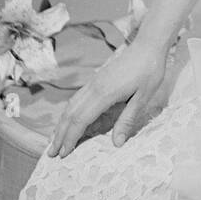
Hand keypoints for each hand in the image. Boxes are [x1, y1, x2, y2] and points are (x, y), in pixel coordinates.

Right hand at [47, 40, 168, 157]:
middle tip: (51, 154)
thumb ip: (128, 120)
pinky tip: (68, 120)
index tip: (64, 154)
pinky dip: (68, 113)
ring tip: (54, 141)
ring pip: (70, 106)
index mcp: (104, 94)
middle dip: (59, 135)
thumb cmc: (149, 70)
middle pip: (70, 114)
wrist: (148, 45)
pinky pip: (76, 99)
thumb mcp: (143, 97)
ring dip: (60, 124)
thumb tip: (116, 144)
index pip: (80, 120)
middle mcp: (93, 88)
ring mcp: (93, 82)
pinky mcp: (96, 79)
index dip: (71, 138)